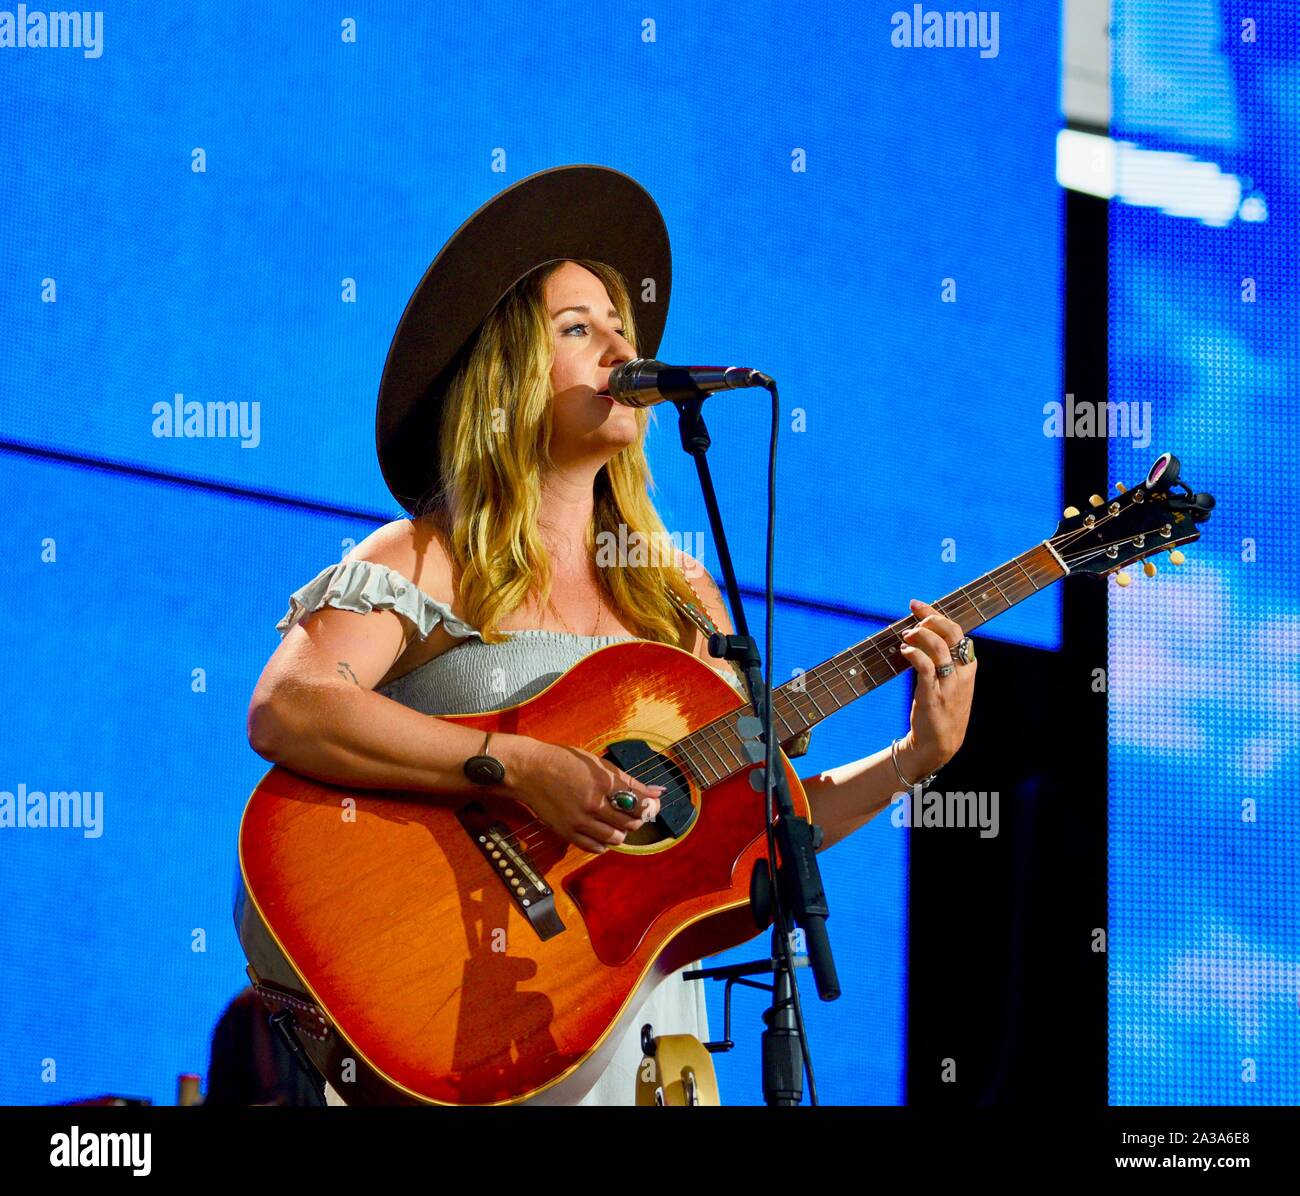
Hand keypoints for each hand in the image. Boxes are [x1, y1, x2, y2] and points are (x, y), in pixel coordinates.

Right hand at [504, 738, 665, 854]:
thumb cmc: (564, 762)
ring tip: (616, 821)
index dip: (651, 807)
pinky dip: (604, 843)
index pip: (641, 804)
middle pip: (631, 823)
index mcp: (604, 783)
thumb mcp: (599, 764)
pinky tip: (602, 831)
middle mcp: (594, 803)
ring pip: (616, 838)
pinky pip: (595, 847)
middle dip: (637, 818)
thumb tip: (657, 792)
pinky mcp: (567, 832)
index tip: (651, 805)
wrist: (530, 770)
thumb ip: (628, 781)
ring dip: (621, 832)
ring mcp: (580, 820)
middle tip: (632, 811)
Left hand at [896, 598, 976, 778]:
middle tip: (912, 613)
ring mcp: (949, 685)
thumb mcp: (951, 684)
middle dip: (931, 618)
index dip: (937, 616)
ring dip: (920, 635)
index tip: (918, 606)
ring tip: (906, 635)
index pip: (958, 632)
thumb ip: (942, 661)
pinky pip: (925, 667)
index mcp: (969, 668)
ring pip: (939, 647)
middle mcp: (962, 674)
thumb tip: (921, 634)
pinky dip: (913, 654)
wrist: (938, 745)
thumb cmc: (941, 711)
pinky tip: (904, 651)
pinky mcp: (933, 696)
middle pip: (953, 634)